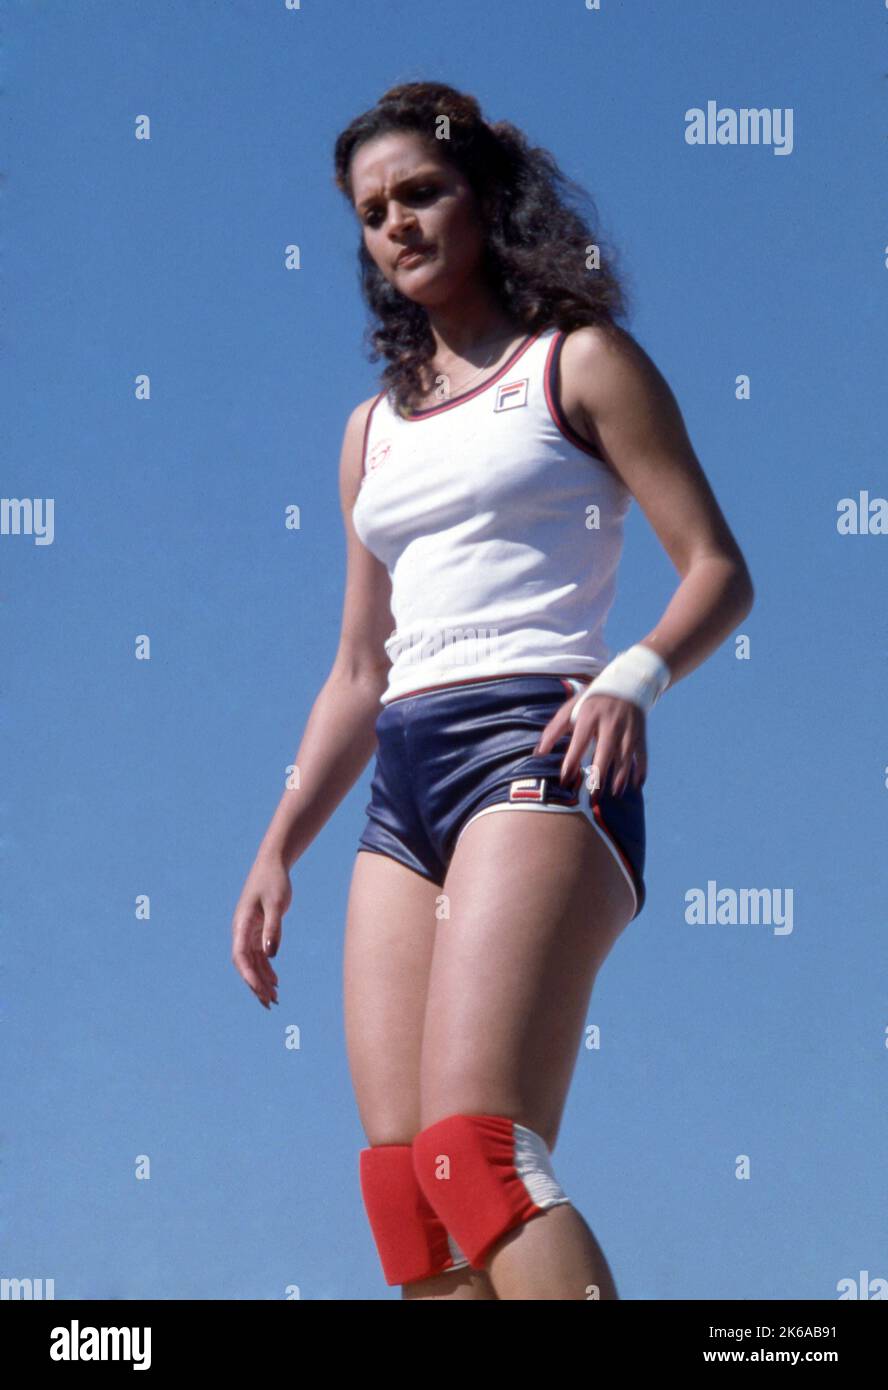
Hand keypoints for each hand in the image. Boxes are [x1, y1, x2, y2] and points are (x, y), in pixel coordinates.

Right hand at [231, 850, 291, 1008]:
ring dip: (262, 981)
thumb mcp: (277, 904)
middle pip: (245, 965)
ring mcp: (248, 931)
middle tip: (269, 1004)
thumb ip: (274, 928)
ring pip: (253, 963)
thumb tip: (271, 954)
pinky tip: (276, 982)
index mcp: (241, 924)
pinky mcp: (258, 930)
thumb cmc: (274, 881)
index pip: (240, 956)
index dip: (249, 975)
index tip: (261, 990)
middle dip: (255, 985)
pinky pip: (260, 955)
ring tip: (274, 999)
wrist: (273, 864)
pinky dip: (267, 969)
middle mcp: (242, 931)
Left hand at [533, 689, 647, 800]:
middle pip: (606, 750)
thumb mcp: (571, 709)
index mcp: (590, 715)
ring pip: (626, 755)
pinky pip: (642, 754)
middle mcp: (610, 722)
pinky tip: (635, 785)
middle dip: (599, 775)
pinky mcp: (640, 733)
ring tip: (613, 793)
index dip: (572, 760)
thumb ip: (553, 730)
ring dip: (620, 776)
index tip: (565, 779)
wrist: (625, 683)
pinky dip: (640, 770)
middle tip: (592, 796)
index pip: (580, 740)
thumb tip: (538, 754)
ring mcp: (628, 728)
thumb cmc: (591, 701)